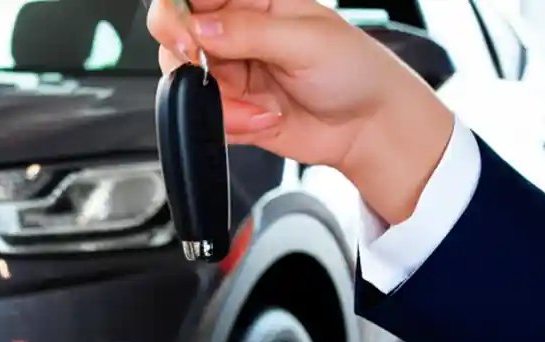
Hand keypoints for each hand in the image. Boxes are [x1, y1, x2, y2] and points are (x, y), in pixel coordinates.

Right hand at [148, 0, 454, 222]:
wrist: (369, 126)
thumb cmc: (353, 69)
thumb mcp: (306, 40)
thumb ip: (249, 31)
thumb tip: (200, 26)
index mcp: (254, 0)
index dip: (179, 9)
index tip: (187, 31)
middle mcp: (235, 32)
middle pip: (175, 32)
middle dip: (183, 53)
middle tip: (202, 67)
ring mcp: (230, 71)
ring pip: (184, 79)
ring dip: (216, 99)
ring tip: (257, 107)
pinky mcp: (231, 108)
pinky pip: (206, 116)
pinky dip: (230, 123)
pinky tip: (265, 120)